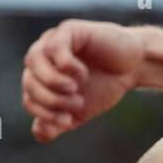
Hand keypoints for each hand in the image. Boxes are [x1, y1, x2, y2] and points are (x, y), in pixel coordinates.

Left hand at [21, 20, 144, 142]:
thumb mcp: (80, 111)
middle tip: (77, 103)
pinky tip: (81, 74)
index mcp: (42, 79)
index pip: (29, 99)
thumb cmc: (105, 86)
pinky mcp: (69, 30)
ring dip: (54, 82)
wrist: (133, 67)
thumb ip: (58, 124)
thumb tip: (39, 132)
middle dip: (51, 100)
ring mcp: (53, 41)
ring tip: (75, 89)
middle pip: (28, 82)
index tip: (68, 122)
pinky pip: (54, 47)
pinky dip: (66, 65)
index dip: (44, 115)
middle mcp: (42, 58)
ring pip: (33, 61)